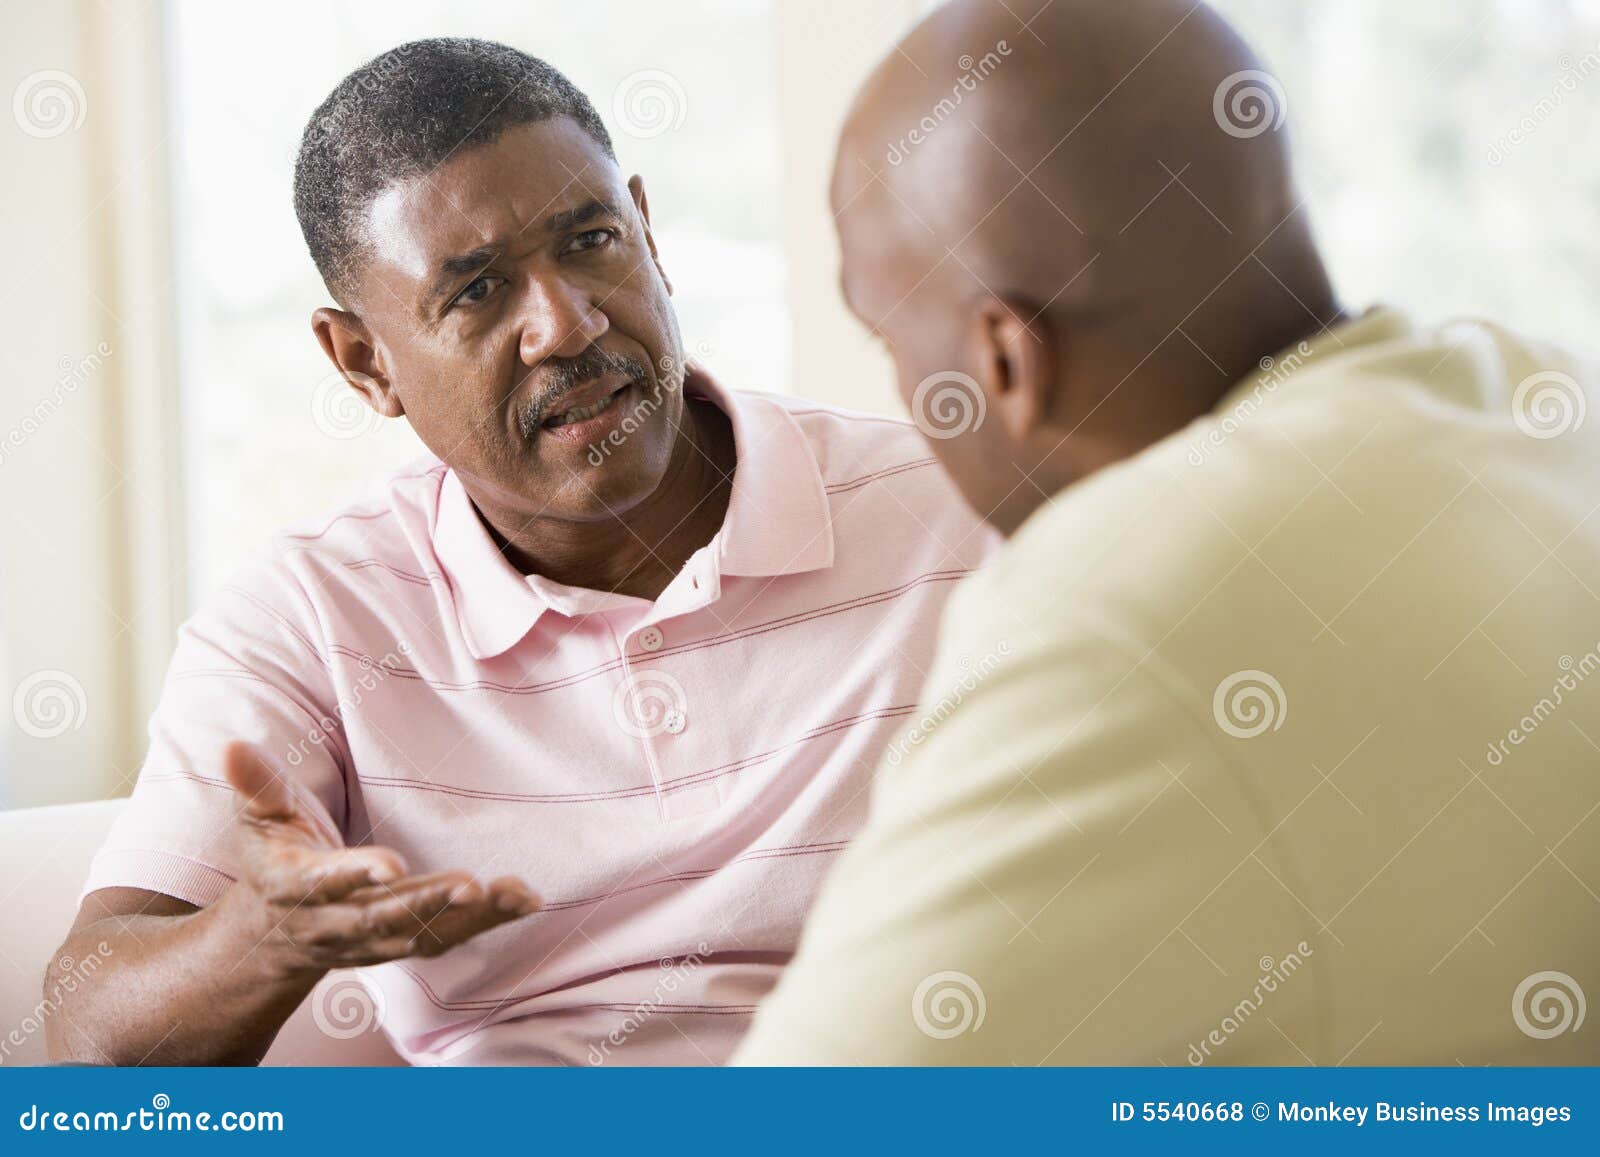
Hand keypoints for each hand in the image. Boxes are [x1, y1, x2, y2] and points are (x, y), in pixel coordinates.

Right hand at [221, 741, 538, 974]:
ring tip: (514, 894)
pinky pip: (449, 938)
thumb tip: (231, 746)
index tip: (390, 865)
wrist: (275, 933)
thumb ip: (254, 784)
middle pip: (384, 917)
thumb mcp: (257, 818)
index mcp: (294, 886)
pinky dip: (488, 922)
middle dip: (428, 903)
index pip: (326, 882)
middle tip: (471, 885)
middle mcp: (335, 922)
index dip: (356, 875)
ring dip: (472, 917)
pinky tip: (524, 900)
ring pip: (424, 934)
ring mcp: (372, 939)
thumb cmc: (274, 856)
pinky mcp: (404, 943)